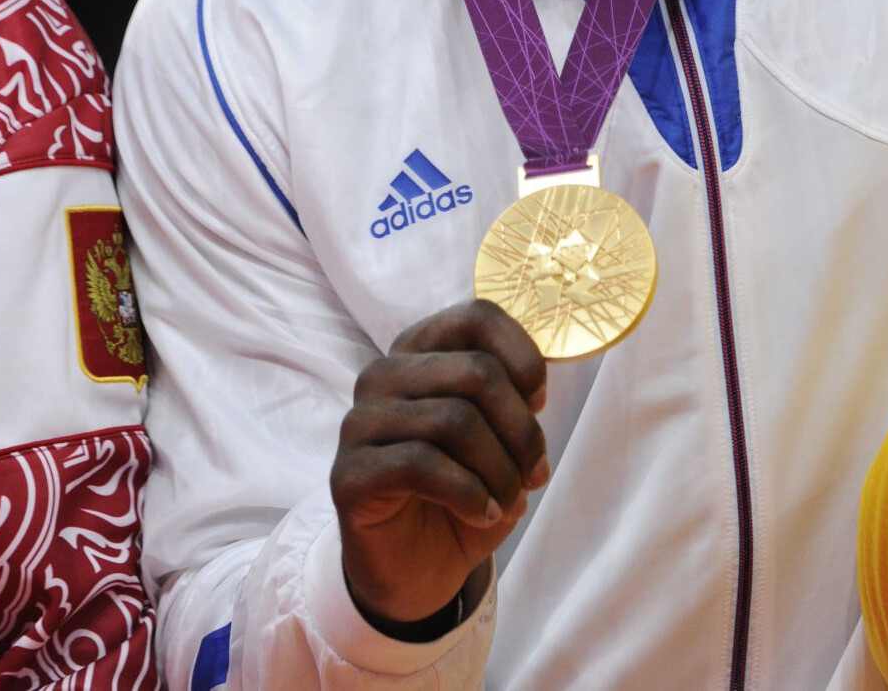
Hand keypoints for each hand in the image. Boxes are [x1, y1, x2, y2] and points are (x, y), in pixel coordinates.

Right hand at [331, 298, 548, 631]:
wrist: (415, 570)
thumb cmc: (462, 493)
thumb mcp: (498, 440)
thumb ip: (512, 400)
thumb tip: (533, 391)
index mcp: (420, 351)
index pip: (477, 317)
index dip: (523, 357)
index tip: (538, 402)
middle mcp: (384, 374)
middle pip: (476, 372)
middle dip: (522, 430)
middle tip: (534, 474)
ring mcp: (360, 422)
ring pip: (454, 420)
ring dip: (500, 470)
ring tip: (511, 501)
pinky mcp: (349, 473)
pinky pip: (421, 464)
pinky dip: (469, 493)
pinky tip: (483, 514)